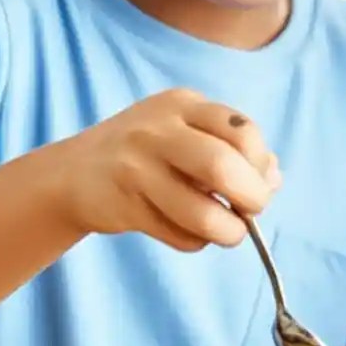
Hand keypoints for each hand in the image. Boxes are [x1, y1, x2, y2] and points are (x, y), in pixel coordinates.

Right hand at [51, 88, 280, 251]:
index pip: (242, 130)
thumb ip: (234, 150)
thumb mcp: (188, 134)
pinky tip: (191, 232)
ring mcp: (135, 167)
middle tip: (253, 210)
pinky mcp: (122, 204)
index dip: (261, 163)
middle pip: (221, 166)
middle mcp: (157, 129)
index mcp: (183, 105)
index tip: (262, 182)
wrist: (71, 173)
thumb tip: (273, 178)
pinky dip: (197, 241)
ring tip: (229, 231)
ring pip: (200, 211)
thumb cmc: (148, 154)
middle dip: (251, 196)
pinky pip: (178, 234)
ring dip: (228, 230)